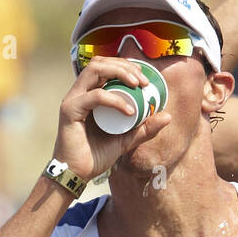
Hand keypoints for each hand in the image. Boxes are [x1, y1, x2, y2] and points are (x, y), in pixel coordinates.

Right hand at [53, 57, 171, 179]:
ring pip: (95, 70)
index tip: (145, 80)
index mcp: (89, 94)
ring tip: (137, 85)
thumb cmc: (97, 155)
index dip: (126, 66)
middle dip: (125, 67)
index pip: (105, 66)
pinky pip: (94, 97)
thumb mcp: (126, 139)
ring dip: (119, 72)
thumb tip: (167, 116)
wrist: (77, 173)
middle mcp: (80, 92)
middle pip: (100, 62)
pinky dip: (115, 100)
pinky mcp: (70, 111)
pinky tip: (130, 111)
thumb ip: (144, 128)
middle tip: (144, 82)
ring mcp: (73, 99)